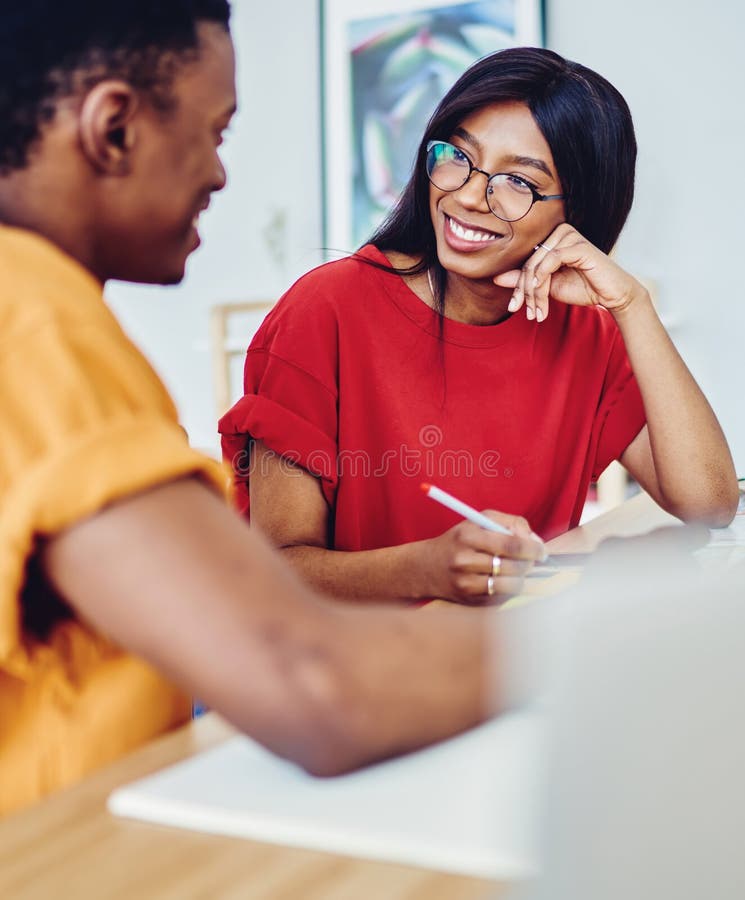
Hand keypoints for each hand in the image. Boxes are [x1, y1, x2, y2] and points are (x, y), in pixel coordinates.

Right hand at [419, 511, 544, 604]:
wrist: (428, 567)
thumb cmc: (460, 540)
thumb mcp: (480, 521)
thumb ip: (511, 523)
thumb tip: (536, 542)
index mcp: (468, 536)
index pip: (511, 544)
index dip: (533, 548)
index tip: (542, 550)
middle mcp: (465, 560)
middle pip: (513, 566)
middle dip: (529, 563)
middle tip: (531, 560)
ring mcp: (466, 583)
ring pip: (510, 585)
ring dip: (520, 577)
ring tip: (516, 569)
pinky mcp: (470, 600)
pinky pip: (502, 597)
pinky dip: (509, 588)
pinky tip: (502, 579)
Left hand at [494, 223, 648, 322]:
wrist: (612, 294)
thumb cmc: (583, 288)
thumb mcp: (548, 287)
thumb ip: (525, 281)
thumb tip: (496, 277)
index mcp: (552, 239)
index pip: (526, 262)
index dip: (517, 286)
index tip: (514, 307)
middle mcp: (560, 233)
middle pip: (529, 263)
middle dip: (525, 292)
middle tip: (526, 313)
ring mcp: (570, 236)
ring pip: (537, 264)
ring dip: (535, 291)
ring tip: (538, 311)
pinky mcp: (578, 245)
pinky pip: (551, 260)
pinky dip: (543, 279)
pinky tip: (541, 296)